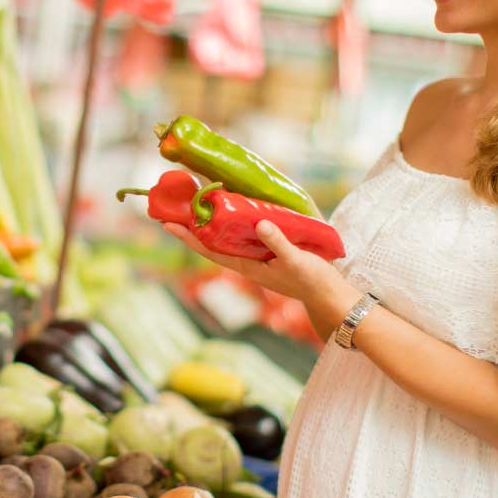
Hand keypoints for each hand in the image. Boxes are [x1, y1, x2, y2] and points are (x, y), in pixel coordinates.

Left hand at [164, 219, 356, 312]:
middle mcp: (246, 261)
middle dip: (193, 227)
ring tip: (197, 203)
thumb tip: (260, 224)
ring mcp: (256, 256)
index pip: (209, 251)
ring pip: (226, 237)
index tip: (168, 224)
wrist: (328, 294)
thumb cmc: (311, 279)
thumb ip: (278, 243)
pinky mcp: (267, 251)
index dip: (188, 237)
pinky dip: (233, 222)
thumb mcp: (295, 260)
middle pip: (212, 242)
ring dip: (210, 222)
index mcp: (246, 266)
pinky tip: (232, 209)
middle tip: (175, 207)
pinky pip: (243, 235)